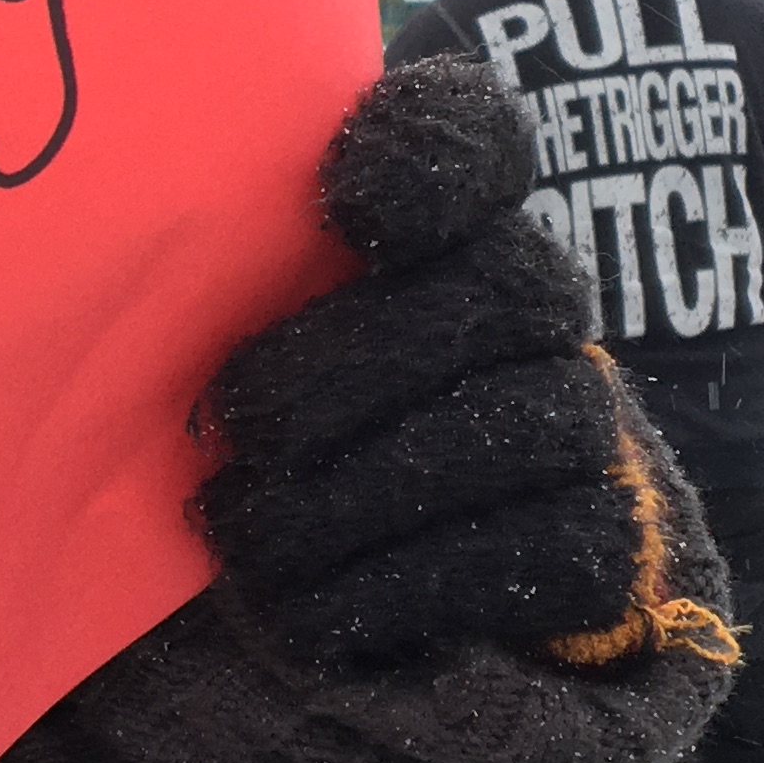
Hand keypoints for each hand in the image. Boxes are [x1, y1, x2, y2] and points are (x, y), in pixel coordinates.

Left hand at [197, 56, 739, 676]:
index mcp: (445, 229)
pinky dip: (401, 582)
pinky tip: (310, 604)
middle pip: (503, 286)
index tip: (343, 195)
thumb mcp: (233, 362)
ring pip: (517, 421)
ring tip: (248, 530)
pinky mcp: (605, 548)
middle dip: (347, 363)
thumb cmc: (278, 467)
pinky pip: (533, 550)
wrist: (382, 624)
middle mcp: (537, 310)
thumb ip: (228, 281)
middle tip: (235, 424)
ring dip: (360, 488)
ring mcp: (589, 425)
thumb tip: (158, 209)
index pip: (471, 138)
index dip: (426, 147)